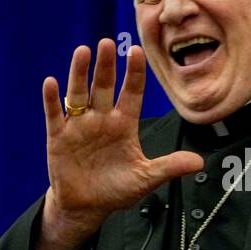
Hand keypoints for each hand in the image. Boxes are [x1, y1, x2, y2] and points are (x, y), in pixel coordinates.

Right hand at [35, 39, 203, 249]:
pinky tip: (51, 83)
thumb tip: (199, 162)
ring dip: (80, 73)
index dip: (134, 73)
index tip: (136, 51)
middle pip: (103, 87)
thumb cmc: (117, 190)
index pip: (131, 93)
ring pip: (79, 94)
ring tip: (83, 51)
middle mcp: (101, 119)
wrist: (87, 206)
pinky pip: (55, 115)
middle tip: (107, 42)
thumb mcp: (146, 179)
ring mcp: (79, 126)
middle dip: (106, 66)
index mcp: (124, 125)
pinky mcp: (59, 137)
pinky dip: (52, 99)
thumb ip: (169, 167)